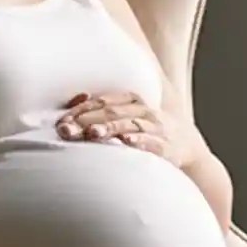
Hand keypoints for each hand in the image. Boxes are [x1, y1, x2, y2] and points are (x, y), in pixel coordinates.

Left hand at [56, 91, 193, 167]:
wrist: (184, 143)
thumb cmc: (144, 130)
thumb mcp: (125, 116)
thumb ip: (100, 111)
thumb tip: (74, 103)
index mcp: (131, 100)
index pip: (102, 102)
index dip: (81, 110)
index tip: (62, 121)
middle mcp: (143, 111)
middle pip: (112, 112)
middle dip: (88, 121)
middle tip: (67, 130)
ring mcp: (155, 128)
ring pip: (129, 125)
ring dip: (110, 129)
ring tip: (93, 134)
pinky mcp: (166, 146)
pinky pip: (152, 143)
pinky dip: (139, 141)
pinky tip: (127, 143)